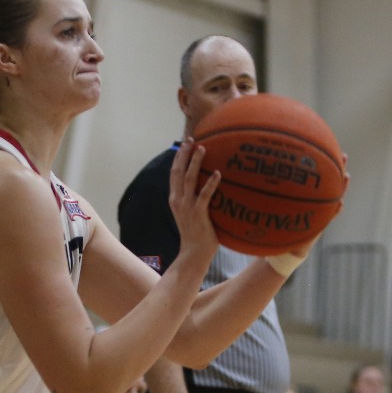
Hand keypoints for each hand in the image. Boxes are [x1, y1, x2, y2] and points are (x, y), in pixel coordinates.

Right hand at [167, 141, 221, 263]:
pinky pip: (204, 195)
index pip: (174, 173)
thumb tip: (205, 184)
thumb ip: (194, 198)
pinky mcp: (198, 214)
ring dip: (195, 162)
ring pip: (189, 179)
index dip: (178, 157)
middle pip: (178, 172)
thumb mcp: (190, 212)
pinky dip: (210, 183)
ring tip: (202, 148)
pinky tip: (217, 173)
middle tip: (191, 140)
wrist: (194, 253)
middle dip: (184, 154)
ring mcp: (187, 207)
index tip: (184, 144)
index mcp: (175, 199)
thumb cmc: (196, 233)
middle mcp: (178, 200)